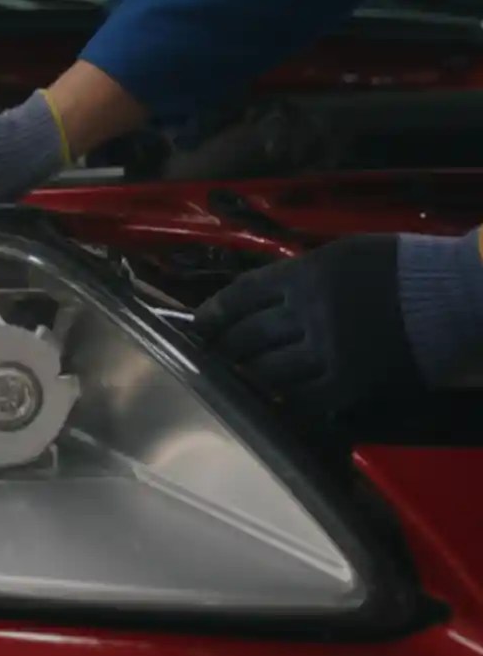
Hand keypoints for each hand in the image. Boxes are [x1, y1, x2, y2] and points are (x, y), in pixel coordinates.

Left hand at [193, 235, 423, 422]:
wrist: (457, 292)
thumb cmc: (400, 267)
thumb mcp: (342, 254)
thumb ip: (298, 276)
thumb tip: (256, 300)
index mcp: (305, 273)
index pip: (240, 296)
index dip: (213, 314)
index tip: (200, 326)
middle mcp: (309, 311)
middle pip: (247, 337)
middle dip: (225, 349)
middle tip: (214, 356)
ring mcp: (328, 350)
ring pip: (267, 371)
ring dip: (249, 376)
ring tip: (242, 378)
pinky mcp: (349, 383)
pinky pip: (302, 400)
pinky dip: (284, 401)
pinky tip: (278, 399)